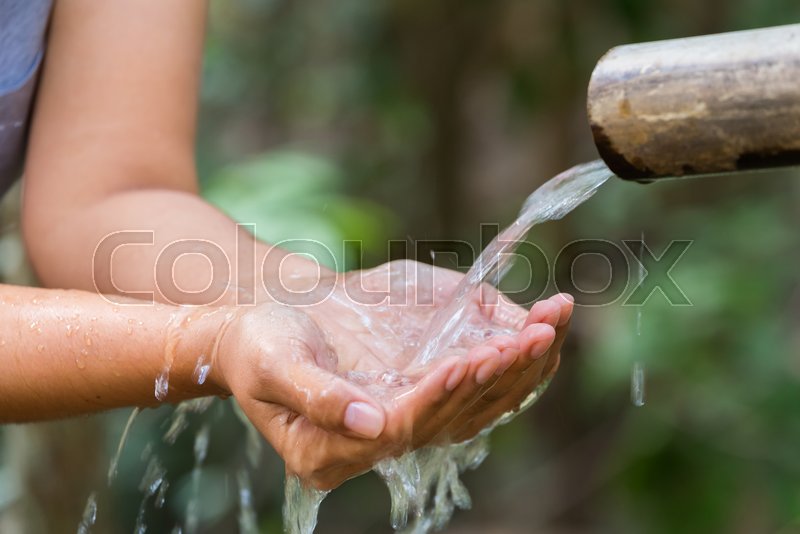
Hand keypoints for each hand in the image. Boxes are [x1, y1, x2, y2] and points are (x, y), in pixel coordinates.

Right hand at [213, 260, 570, 489]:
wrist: (270, 319)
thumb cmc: (258, 345)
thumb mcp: (273, 366)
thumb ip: (318, 397)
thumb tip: (372, 424)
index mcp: (333, 450)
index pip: (398, 428)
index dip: (433, 397)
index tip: (461, 360)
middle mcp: (381, 439)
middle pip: (451, 417)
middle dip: (492, 376)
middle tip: (528, 338)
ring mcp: (410, 413)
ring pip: (479, 402)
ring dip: (519, 364)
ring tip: (550, 323)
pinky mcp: (428, 387)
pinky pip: (483, 379)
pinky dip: (517, 351)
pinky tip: (547, 320)